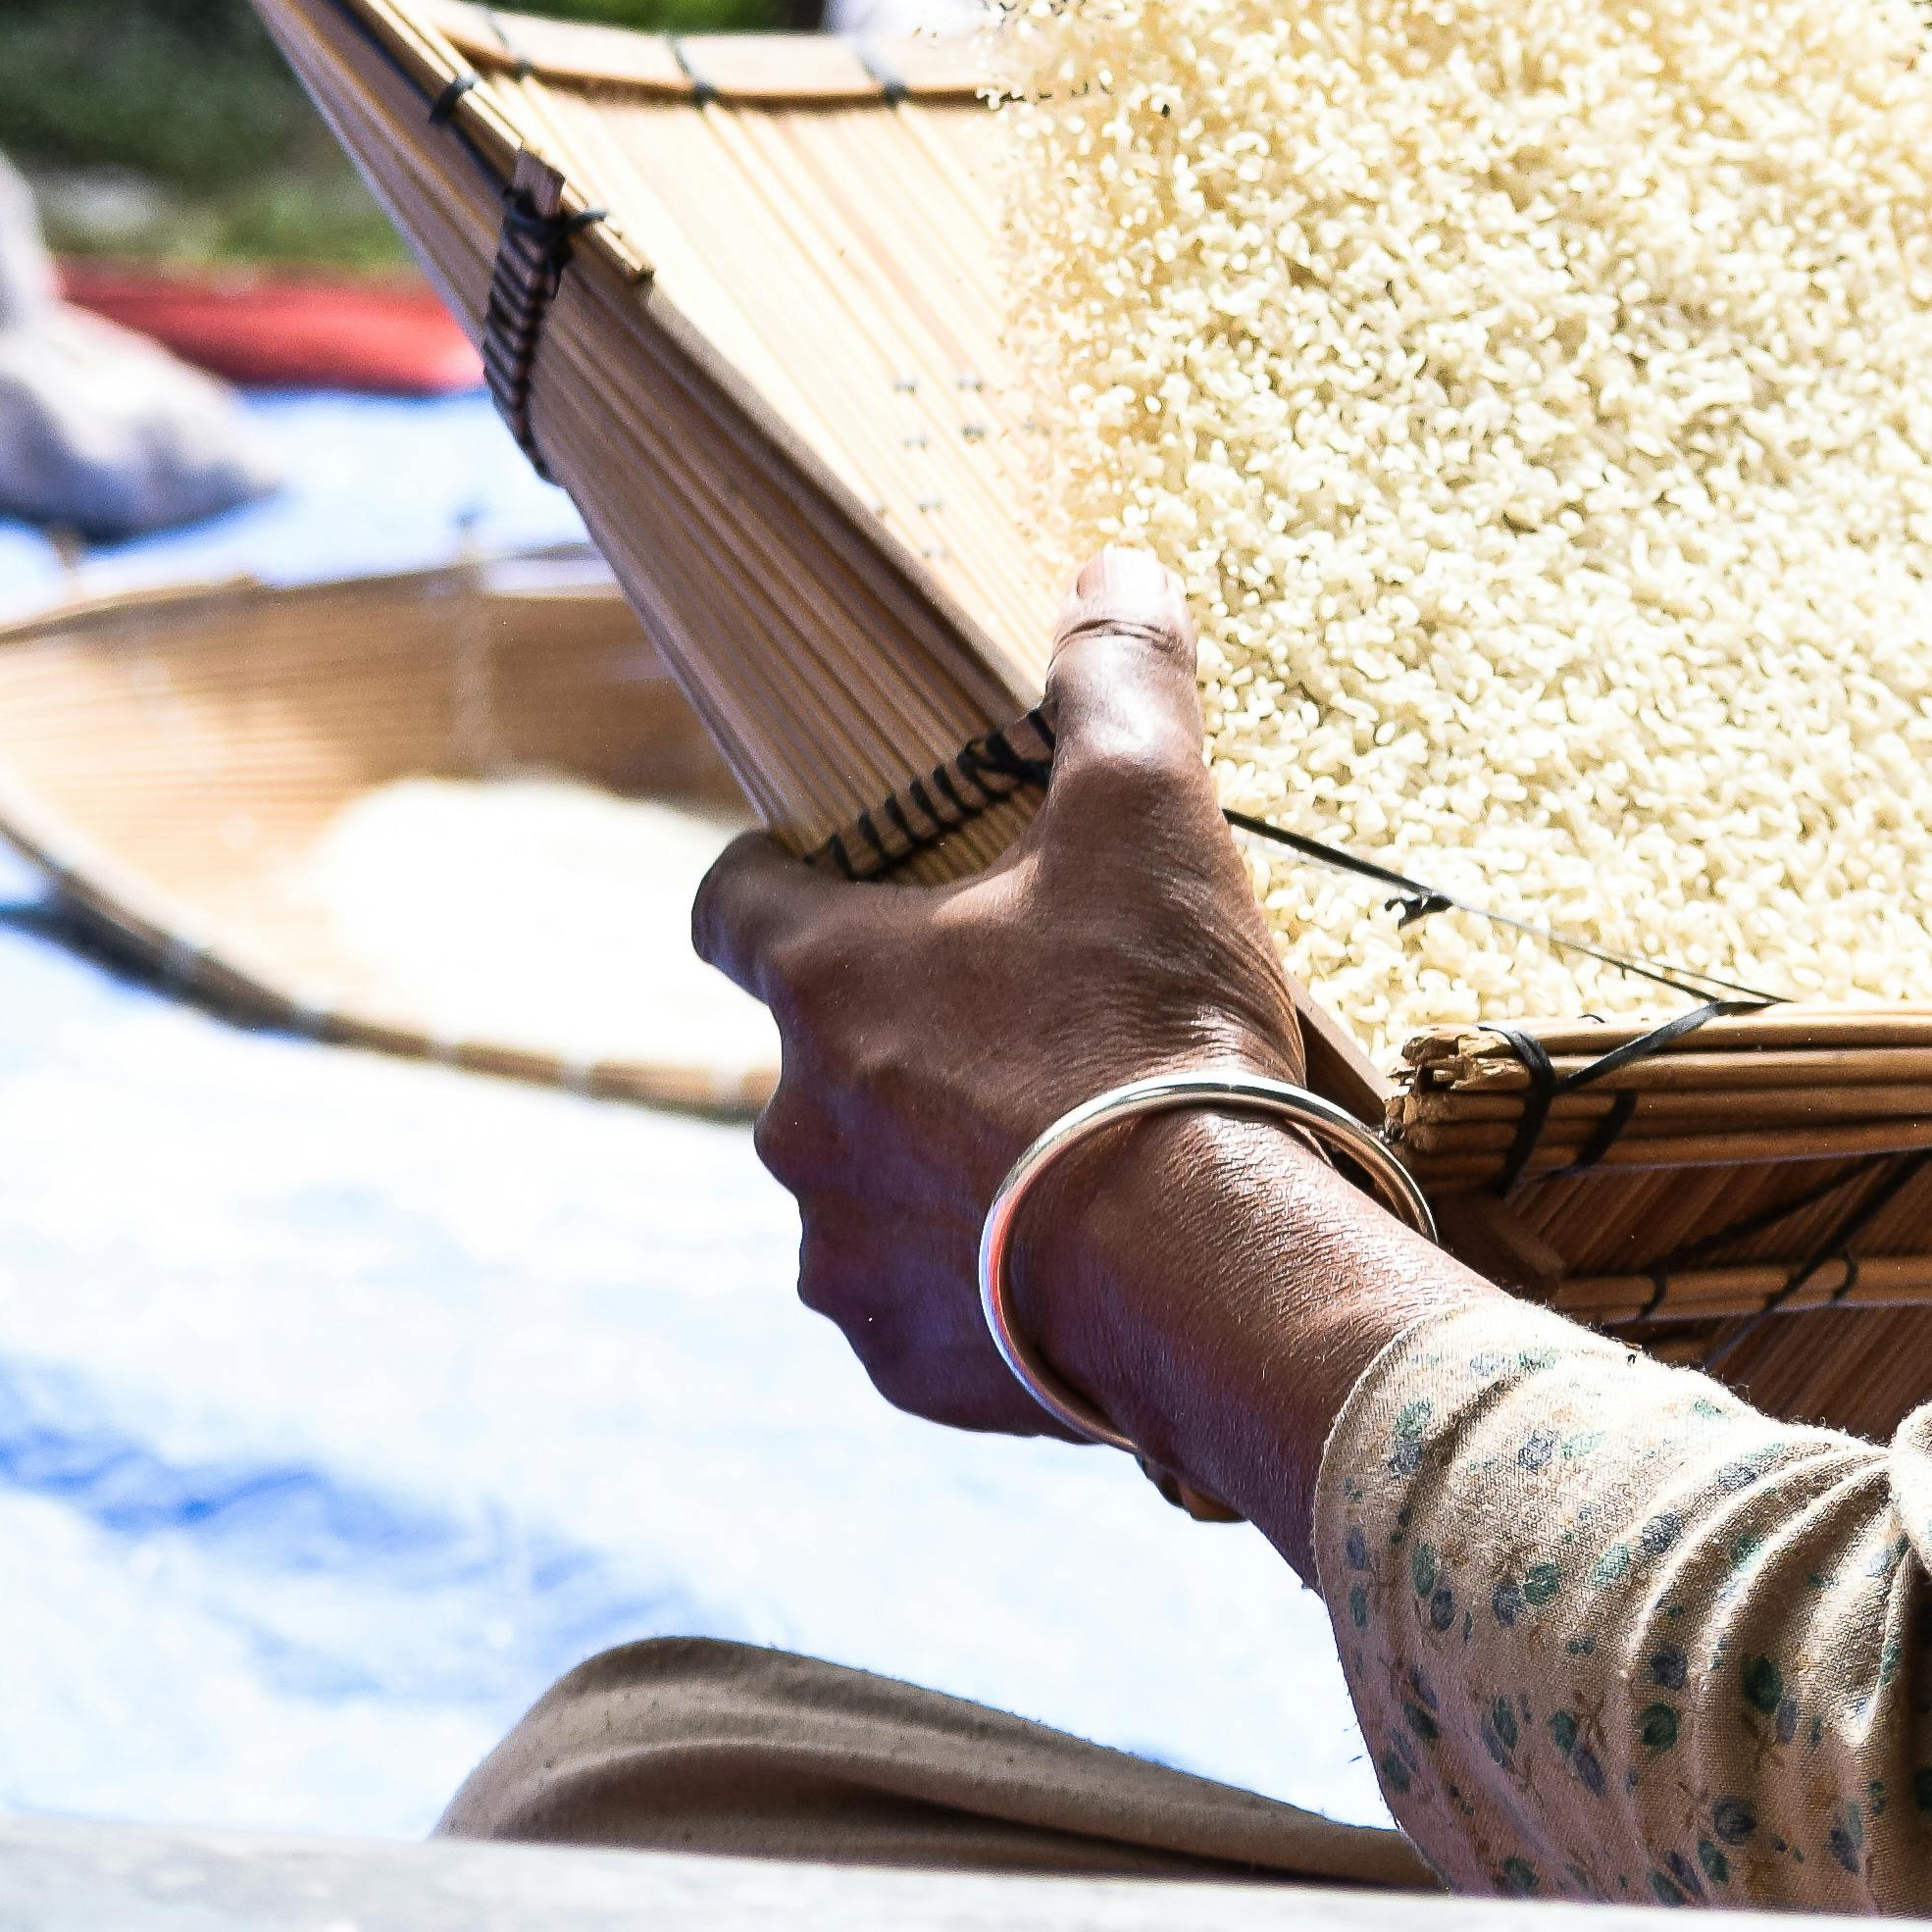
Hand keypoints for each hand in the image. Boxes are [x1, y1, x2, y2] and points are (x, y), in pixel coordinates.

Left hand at [693, 549, 1309, 1440]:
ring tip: (1061, 1152)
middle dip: (900, 1034)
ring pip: (862, 1184)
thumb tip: (1109, 569)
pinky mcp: (905, 1362)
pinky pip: (918, 1303)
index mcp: (825, 982)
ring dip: (933, 1162)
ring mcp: (841, 1253)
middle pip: (816, 1052)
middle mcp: (798, 1122)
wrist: (1206, 1274)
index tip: (826, 877)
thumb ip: (1117, 680)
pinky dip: (975, 1280)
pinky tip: (1069, 1258)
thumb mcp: (1151, 813)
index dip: (771, 881)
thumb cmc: (1152, 1028)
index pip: (725, 907)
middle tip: (1025, 1022)